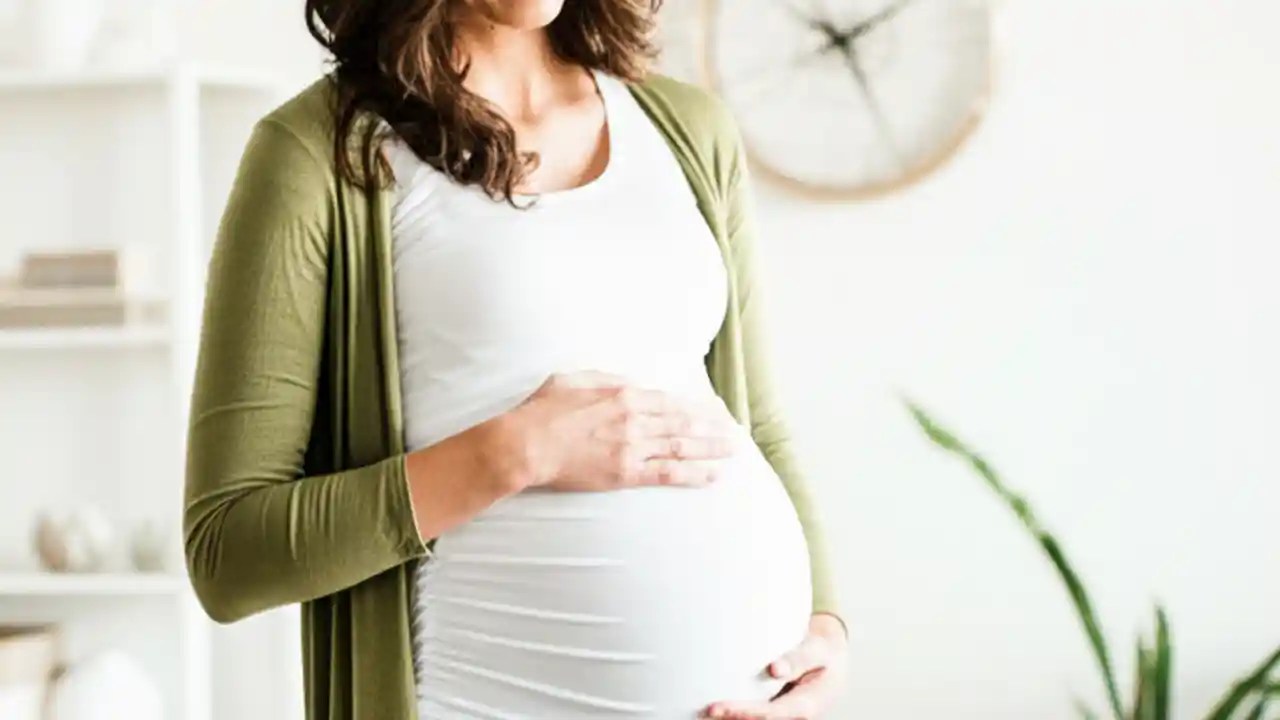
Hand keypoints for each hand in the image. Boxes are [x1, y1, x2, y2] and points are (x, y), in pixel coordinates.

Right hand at [499, 370, 737, 491]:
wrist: (525, 445)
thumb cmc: (543, 411)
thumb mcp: (574, 379)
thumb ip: (606, 379)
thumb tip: (631, 383)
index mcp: (623, 395)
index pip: (670, 400)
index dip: (695, 406)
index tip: (713, 410)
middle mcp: (635, 420)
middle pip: (683, 422)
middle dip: (712, 427)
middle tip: (733, 432)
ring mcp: (633, 447)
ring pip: (681, 447)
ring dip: (711, 449)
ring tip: (732, 451)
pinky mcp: (626, 473)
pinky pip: (667, 474)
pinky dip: (693, 474)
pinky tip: (713, 475)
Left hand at [703, 614, 848, 719]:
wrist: (832, 662)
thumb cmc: (822, 653)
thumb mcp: (817, 650)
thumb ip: (798, 658)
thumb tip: (774, 669)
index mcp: (805, 706)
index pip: (769, 714)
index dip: (742, 713)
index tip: (715, 708)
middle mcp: (792, 717)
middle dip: (729, 718)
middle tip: (703, 709)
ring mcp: (782, 717)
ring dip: (731, 718)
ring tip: (699, 712)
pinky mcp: (773, 712)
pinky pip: (754, 716)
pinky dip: (736, 713)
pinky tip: (716, 709)